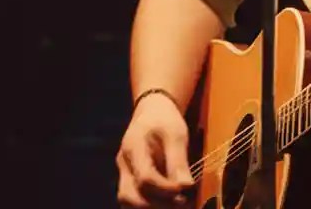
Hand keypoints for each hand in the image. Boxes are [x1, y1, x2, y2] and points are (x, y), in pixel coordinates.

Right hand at [116, 92, 193, 207]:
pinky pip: (132, 199)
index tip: (185, 190)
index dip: (165, 189)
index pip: (145, 178)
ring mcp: (123, 174)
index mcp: (133, 147)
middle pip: (129, 196)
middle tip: (182, 202)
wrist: (151, 112)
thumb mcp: (176, 134)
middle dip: (156, 205)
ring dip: (151, 207)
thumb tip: (187, 186)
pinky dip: (149, 205)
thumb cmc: (164, 120)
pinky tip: (167, 202)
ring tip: (176, 204)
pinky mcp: (128, 180)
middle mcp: (124, 164)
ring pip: (127, 201)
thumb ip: (179, 160)